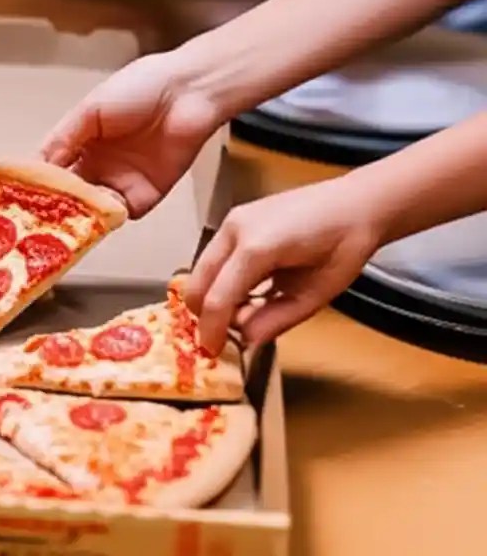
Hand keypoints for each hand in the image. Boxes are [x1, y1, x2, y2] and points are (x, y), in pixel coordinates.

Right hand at [39, 52, 224, 217]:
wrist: (190, 91)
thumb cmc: (142, 86)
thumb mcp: (90, 110)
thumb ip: (62, 139)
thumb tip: (36, 165)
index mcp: (82, 142)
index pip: (52, 171)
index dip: (37, 184)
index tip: (20, 196)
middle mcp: (99, 165)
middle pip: (69, 195)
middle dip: (54, 207)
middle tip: (37, 217)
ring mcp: (121, 181)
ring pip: (91, 209)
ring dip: (77, 214)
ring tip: (62, 219)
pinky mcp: (145, 195)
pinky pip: (120, 214)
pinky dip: (106, 217)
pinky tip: (94, 213)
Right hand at [184, 177, 382, 353]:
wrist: (358, 203)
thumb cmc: (347, 242)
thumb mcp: (318, 292)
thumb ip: (277, 319)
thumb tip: (246, 340)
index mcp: (258, 247)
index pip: (218, 298)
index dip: (212, 330)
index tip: (213, 351)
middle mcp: (236, 229)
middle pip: (197, 283)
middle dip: (205, 314)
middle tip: (224, 336)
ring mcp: (233, 221)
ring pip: (202, 271)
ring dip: (214, 296)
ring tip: (244, 312)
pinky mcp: (235, 220)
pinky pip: (215, 258)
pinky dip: (222, 280)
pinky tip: (248, 291)